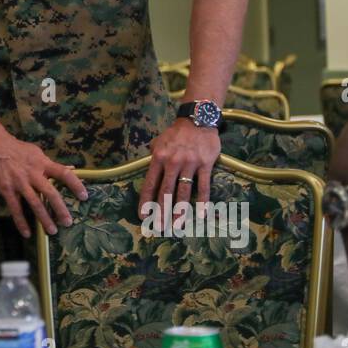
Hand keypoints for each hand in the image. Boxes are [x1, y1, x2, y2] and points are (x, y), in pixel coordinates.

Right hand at [0, 127, 87, 237]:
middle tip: (68, 222)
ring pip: (35, 203)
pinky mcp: (7, 189)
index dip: (75, 184)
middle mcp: (33, 173)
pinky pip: (15, 208)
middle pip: (50, 193)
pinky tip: (27, 233)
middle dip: (60, 209)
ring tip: (51, 231)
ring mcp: (20, 182)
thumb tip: (71, 170)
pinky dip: (21, 222)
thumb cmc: (17, 148)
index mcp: (43, 163)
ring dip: (44, 218)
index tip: (84, 196)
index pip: (63, 173)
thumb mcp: (36, 152)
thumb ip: (51, 164)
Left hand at [140, 118, 220, 232]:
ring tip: (176, 226)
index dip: (146, 201)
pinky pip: (203, 186)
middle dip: (161, 211)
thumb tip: (148, 169)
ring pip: (183, 192)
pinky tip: (200, 214)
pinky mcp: (205, 164)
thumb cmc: (176, 133)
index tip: (143, 215)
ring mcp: (189, 163)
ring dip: (179, 211)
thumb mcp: (159, 141)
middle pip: (165, 191)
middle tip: (159, 227)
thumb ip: (153, 156)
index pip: (150, 184)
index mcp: (158, 158)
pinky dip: (202, 201)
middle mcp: (172, 162)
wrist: (198, 119)